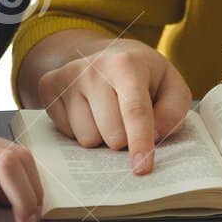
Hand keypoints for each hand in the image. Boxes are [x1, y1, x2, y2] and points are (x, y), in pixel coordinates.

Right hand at [37, 39, 192, 173]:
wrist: (108, 53)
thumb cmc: (144, 76)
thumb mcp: (171, 87)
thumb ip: (173, 112)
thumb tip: (154, 136)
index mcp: (127, 64)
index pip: (135, 112)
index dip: (141, 142)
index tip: (142, 168)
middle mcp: (93, 68)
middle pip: (112, 134)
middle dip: (125, 139)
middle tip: (128, 120)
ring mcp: (67, 76)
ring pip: (87, 139)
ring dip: (102, 136)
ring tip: (108, 113)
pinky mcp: (49, 86)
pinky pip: (67, 134)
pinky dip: (81, 131)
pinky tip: (89, 110)